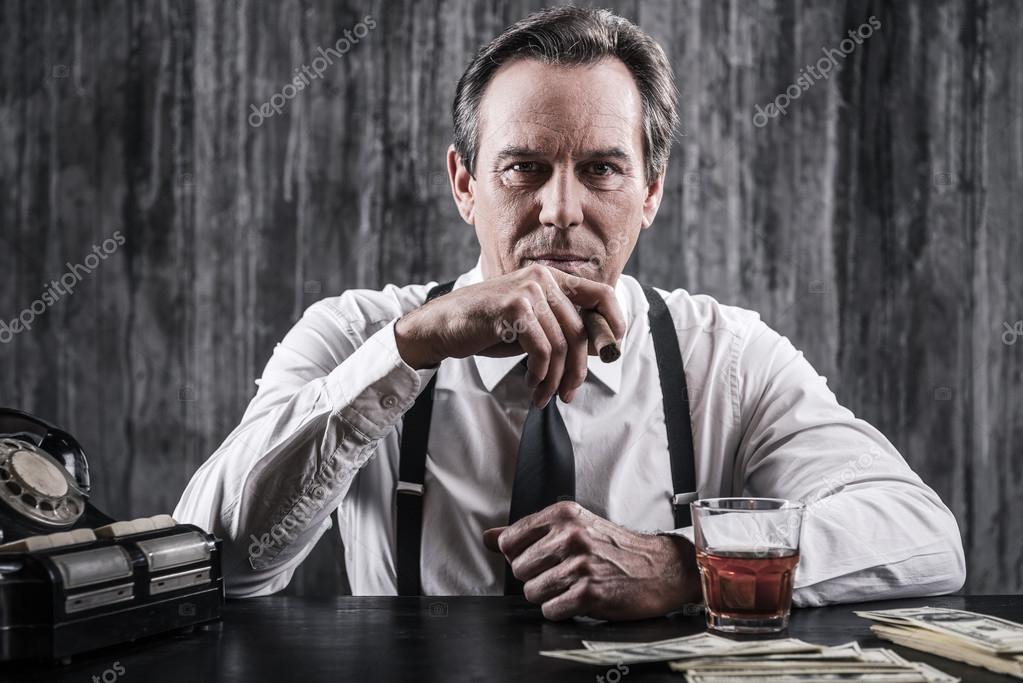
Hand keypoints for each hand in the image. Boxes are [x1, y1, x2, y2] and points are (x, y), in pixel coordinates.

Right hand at [394, 264, 624, 406]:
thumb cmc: (487, 327)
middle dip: (578, 370)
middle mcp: (542, 279)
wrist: (441, 325)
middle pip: (581, 331)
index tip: (613, 350)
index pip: (601, 294)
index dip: (615, 321)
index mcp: (551, 278)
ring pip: (562, 345)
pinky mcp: (513, 309)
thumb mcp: (530, 324)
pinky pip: (542, 350)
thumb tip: (598, 349)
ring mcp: (527, 291)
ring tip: (545, 395)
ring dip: (555, 379)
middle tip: (569, 394)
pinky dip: (540, 374)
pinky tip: (531, 383)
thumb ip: (560, 328)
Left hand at [482, 501, 700, 620]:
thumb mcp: (572, 527)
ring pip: (531, 592)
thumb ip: (525, 533)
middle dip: (535, 577)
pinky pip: (550, 610)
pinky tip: (580, 600)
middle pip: (518, 569)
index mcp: (563, 514)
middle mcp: (570, 535)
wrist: (659, 568)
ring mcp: (579, 564)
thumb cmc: (614, 547)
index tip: (541, 558)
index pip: (509, 540)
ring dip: (549, 595)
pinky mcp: (589, 592)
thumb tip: (487, 537)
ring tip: (572, 586)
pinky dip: (561, 610)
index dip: (520, 555)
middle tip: (563, 573)